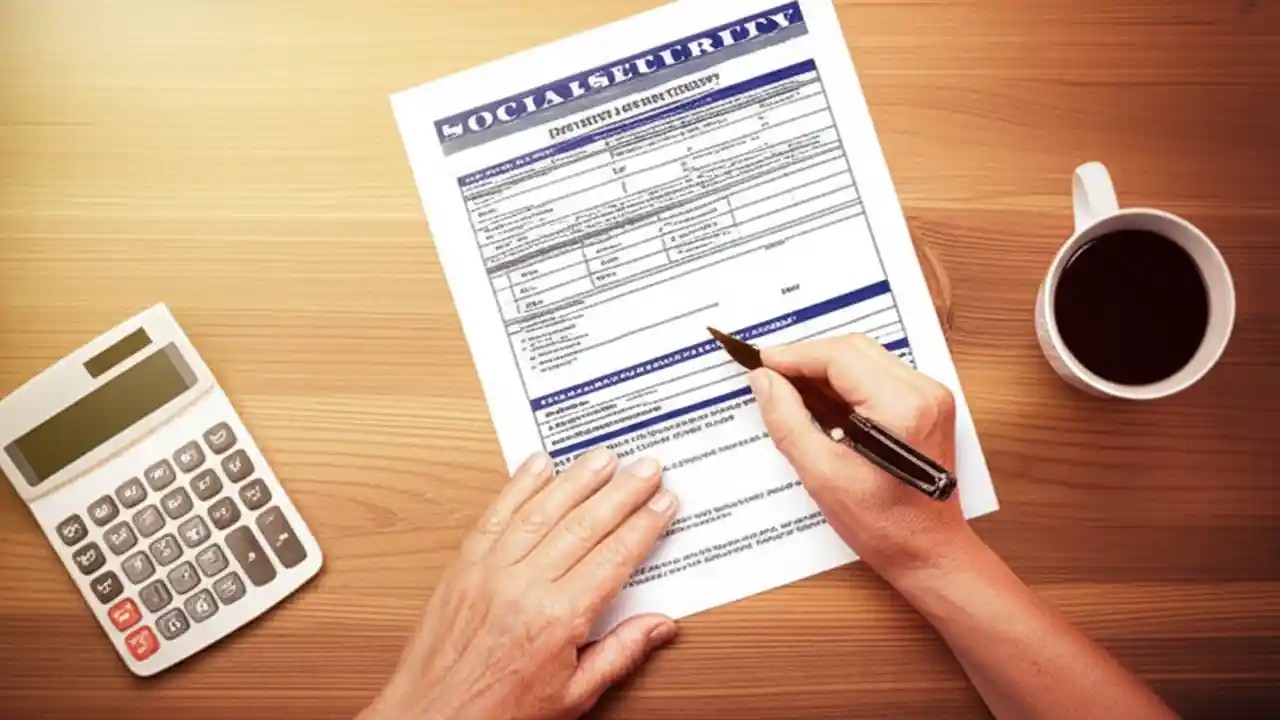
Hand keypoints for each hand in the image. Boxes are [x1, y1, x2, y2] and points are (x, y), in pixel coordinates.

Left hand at [360, 449, 678, 719]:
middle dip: (622, 491)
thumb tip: (659, 626)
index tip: (663, 503)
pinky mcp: (464, 566)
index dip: (644, 525)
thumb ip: (620, 654)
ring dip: (577, 479)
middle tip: (646, 468)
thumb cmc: (498, 715)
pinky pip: (496, 514)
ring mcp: (490, 571)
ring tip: (603, 458)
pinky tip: (538, 466)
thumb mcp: (573, 696)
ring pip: (543, 510)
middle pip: (585, 524)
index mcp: (558, 619)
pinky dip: (519, 485)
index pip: (614, 556)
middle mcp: (524, 587)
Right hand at [748, 334, 969, 580]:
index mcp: (902, 407)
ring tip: (792, 389)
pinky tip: (822, 401)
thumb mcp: (823, 475)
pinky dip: (847, 380)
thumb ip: (789, 421)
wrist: (929, 552)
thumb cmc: (883, 526)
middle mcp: (924, 392)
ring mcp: (931, 396)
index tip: (761, 362)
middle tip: (771, 375)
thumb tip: (764, 381)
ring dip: (827, 368)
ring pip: (867, 358)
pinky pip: (880, 375)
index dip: (794, 355)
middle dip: (808, 358)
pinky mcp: (929, 405)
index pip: (839, 357)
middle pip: (854, 349)